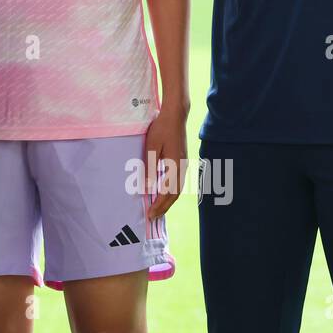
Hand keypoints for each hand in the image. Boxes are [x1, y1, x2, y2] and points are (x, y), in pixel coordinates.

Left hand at [143, 100, 188, 219]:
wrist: (175, 115)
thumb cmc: (161, 129)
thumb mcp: (151, 147)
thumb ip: (150, 168)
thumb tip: (148, 188)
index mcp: (175, 166)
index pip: (167, 192)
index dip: (159, 205)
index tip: (151, 214)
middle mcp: (182, 168)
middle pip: (175, 194)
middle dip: (164, 207)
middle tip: (153, 217)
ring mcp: (184, 165)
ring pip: (177, 189)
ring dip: (168, 201)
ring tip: (158, 209)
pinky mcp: (182, 161)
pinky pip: (178, 182)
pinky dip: (171, 192)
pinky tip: (163, 193)